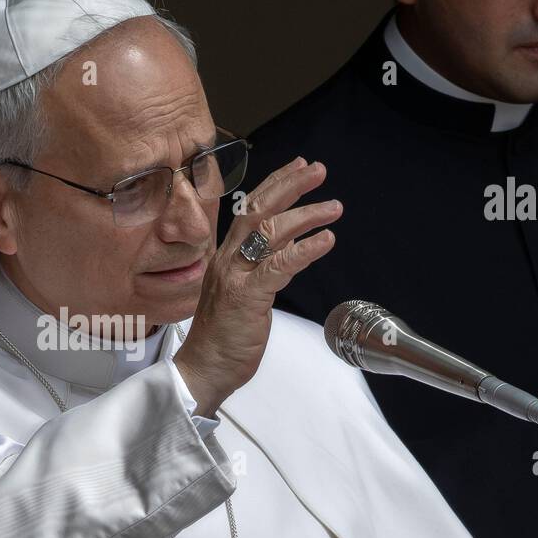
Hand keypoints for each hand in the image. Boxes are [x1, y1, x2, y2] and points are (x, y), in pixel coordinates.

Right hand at [174, 157, 341, 416]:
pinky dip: (305, 250)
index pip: (249, 209)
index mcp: (225, 257)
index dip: (275, 185)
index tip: (298, 167)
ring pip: (271, 232)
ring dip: (306, 215)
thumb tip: (287, 247)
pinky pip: (279, 265)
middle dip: (290, 186)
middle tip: (318, 169)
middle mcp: (227, 260)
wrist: (203, 370)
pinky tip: (326, 240)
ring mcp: (236, 277)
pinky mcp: (247, 297)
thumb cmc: (222, 337)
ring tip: (334, 207)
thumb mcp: (241, 293)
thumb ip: (259, 267)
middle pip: (259, 211)